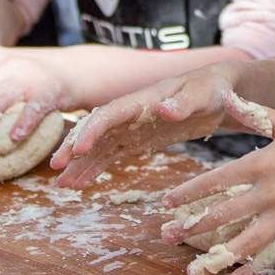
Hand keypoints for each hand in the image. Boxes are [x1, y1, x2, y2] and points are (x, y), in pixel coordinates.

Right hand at [51, 64, 254, 187]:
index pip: (109, 114)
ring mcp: (132, 127)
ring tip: (62, 185)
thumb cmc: (211, 88)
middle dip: (74, 148)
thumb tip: (162, 108)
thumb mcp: (202, 95)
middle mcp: (131, 113)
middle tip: (56, 169)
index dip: (92, 131)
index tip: (78, 149)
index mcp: (142, 100)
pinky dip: (95, 168)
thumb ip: (183, 103)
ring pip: (99, 146)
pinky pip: (111, 155)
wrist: (218, 91)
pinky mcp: (137, 139)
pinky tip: (81, 184)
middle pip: (95, 130)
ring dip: (80, 164)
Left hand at [160, 111, 274, 274]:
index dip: (188, 193)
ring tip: (194, 268)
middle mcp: (273, 191)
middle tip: (166, 236)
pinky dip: (256, 268)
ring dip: (217, 256)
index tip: (165, 202)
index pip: (217, 181)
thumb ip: (255, 113)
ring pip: (246, 242)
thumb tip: (226, 97)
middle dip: (191, 226)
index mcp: (265, 162)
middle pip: (224, 214)